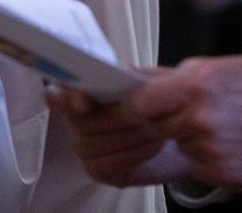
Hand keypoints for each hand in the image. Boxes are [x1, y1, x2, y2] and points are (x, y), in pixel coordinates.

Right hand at [49, 88, 192, 186]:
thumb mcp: (151, 81)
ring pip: (94, 144)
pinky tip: (151, 146)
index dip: (68, 98)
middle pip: (79, 122)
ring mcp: (85, 146)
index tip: (84, 104)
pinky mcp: (99, 170)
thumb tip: (117, 71)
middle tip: (146, 114)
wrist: (181, 136)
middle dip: (116, 118)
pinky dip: (133, 155)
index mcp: (84, 91)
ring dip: (129, 136)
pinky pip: (106, 165)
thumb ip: (129, 75)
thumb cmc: (161, 105)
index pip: (60, 93)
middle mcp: (77, 119)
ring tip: (156, 129)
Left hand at [125, 55, 241, 189]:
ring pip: (178, 143)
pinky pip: (198, 164)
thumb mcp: (223, 66)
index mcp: (195, 84)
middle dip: (167, 116)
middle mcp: (198, 118)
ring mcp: (211, 149)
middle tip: (195, 108)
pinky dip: (208, 155)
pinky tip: (233, 141)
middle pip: (155, 123)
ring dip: (189, 136)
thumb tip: (141, 80)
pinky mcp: (223, 174)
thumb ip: (179, 76)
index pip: (138, 101)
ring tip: (224, 123)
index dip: (136, 103)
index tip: (138, 103)